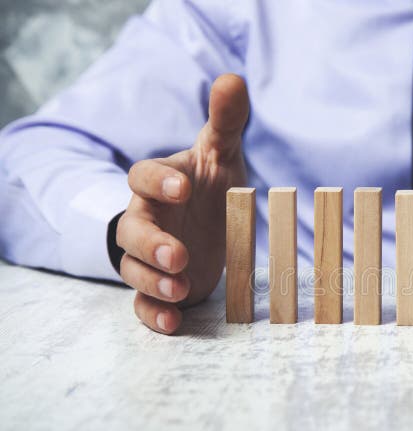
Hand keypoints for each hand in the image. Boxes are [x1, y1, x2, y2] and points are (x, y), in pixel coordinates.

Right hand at [116, 74, 249, 333]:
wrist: (207, 222)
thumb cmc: (211, 184)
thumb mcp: (222, 153)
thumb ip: (226, 121)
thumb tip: (233, 78)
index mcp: (160, 184)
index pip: (142, 177)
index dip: (157, 182)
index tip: (183, 187)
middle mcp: (147, 220)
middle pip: (132, 231)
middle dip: (151, 244)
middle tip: (179, 255)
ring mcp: (150, 256)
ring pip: (134, 270)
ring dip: (153, 281)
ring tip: (180, 288)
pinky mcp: (159, 285)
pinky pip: (144, 302)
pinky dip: (154, 313)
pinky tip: (174, 323)